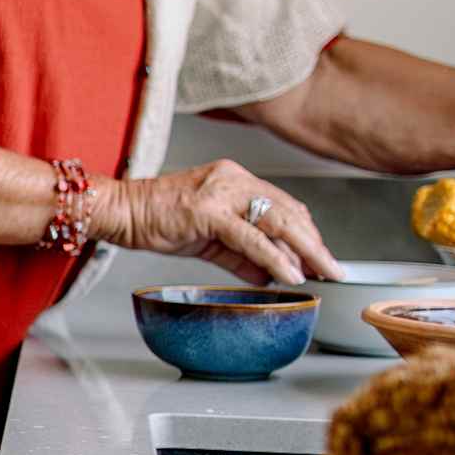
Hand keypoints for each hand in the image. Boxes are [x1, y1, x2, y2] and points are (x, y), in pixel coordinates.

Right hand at [94, 161, 340, 285]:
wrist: (120, 212)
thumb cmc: (156, 221)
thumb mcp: (207, 239)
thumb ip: (241, 256)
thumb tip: (270, 275)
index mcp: (235, 180)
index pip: (284, 205)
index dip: (307, 233)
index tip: (321, 258)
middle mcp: (234, 179)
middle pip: (289, 211)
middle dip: (316, 243)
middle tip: (335, 269)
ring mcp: (222, 193)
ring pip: (277, 220)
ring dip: (305, 250)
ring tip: (322, 273)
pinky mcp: (208, 211)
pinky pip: (250, 237)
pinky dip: (274, 257)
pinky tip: (290, 274)